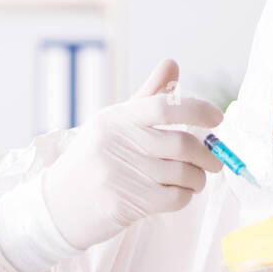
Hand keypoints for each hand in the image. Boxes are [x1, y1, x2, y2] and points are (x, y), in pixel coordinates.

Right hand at [41, 59, 224, 249]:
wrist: (56, 207)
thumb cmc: (91, 162)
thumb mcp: (112, 126)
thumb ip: (146, 98)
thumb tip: (172, 64)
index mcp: (115, 119)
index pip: (164, 106)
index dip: (197, 110)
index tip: (216, 119)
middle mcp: (116, 143)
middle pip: (180, 144)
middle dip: (206, 154)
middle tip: (214, 161)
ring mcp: (119, 174)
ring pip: (181, 174)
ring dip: (197, 179)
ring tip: (196, 179)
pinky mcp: (123, 204)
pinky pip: (173, 199)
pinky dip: (185, 197)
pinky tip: (179, 194)